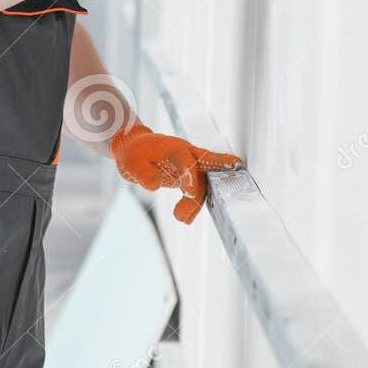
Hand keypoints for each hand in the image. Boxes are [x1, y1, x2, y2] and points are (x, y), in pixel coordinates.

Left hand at [110, 121, 243, 222]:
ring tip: (181, 219)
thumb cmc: (134, 153)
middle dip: (221, 164)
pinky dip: (193, 206)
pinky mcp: (188, 177)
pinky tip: (186, 220)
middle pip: (207, 160)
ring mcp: (189, 166)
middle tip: (236, 165)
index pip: (185, 159)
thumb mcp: (130, 162)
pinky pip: (196, 191)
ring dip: (196, 202)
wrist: (136, 150)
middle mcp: (186, 154)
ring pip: (202, 182)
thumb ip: (143, 172)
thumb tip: (155, 184)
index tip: (190, 193)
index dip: (189, 175)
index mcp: (173, 147)